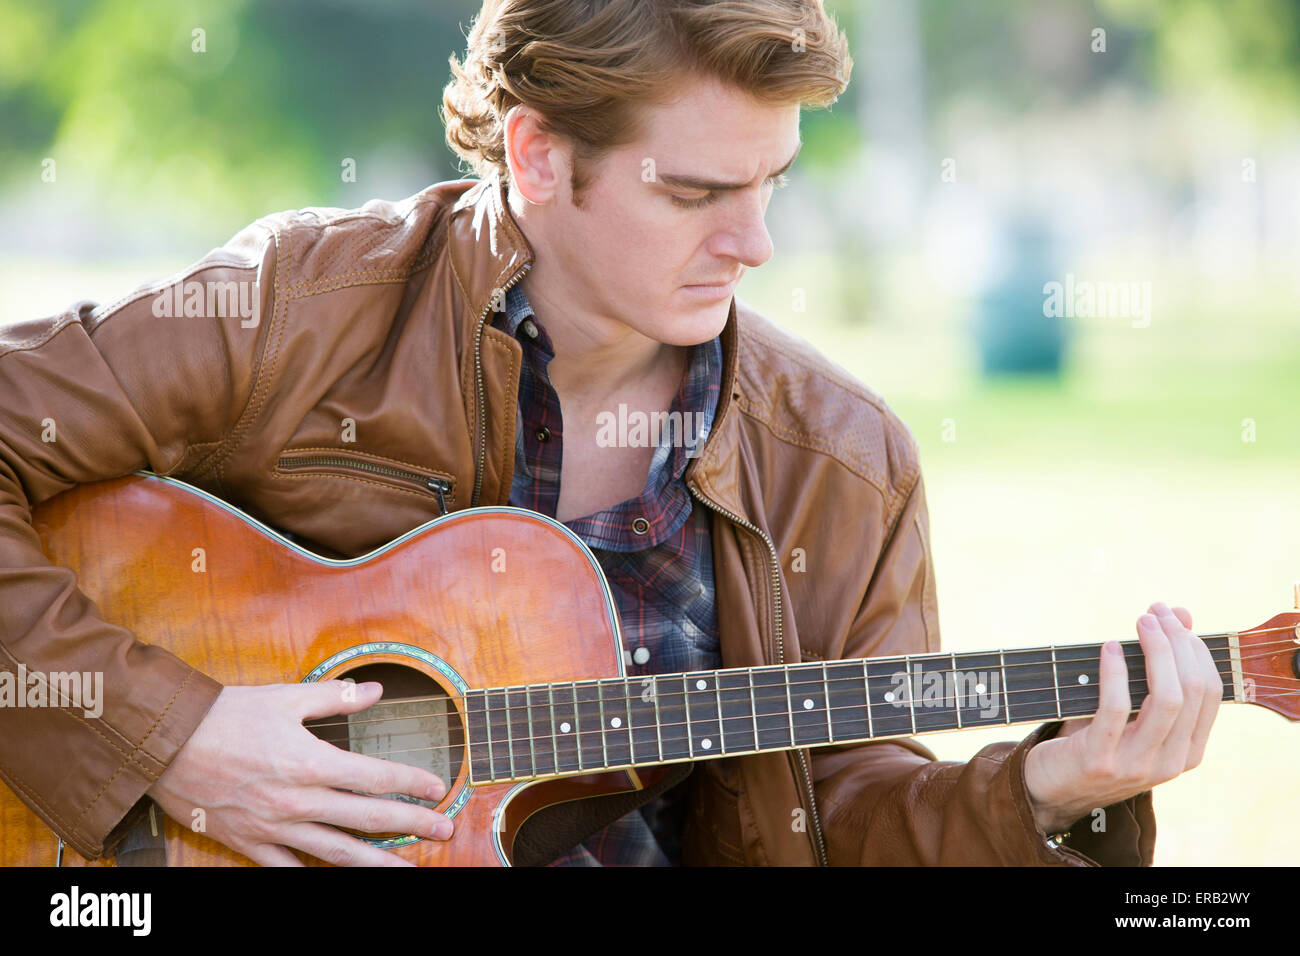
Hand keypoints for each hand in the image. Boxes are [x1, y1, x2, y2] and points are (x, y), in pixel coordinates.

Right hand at [146, 680, 453, 865]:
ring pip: (336, 853)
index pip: (376, 776)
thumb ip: (335, 697)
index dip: (411, 783)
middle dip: (411, 826)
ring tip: (407, 872)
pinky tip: (337, 880)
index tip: (439, 788)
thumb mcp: (284, 697)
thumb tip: (375, 691)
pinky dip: (312, 875)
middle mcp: (299, 800)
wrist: (163, 744)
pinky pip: (286, 868)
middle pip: (367, 818)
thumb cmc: (225, 715)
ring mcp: (275, 827)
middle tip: (445, 830)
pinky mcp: (249, 842)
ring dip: (376, 863)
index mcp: (311, 762)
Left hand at [1023, 601, 1222, 833]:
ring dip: (1156, 651)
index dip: (1196, 650)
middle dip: (1178, 642)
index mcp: (1186, 752)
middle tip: (1155, 612)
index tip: (1174, 618)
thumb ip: (1159, 669)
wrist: (1049, 788)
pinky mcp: (1100, 760)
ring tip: (1141, 621)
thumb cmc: (1092, 740)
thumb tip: (1183, 615)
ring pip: (1167, 700)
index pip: (1210, 693)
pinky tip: (1110, 648)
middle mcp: (1169, 763)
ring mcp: (1137, 765)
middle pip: (1193, 691)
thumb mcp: (1130, 708)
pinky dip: (1116, 672)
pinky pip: (1117, 708)